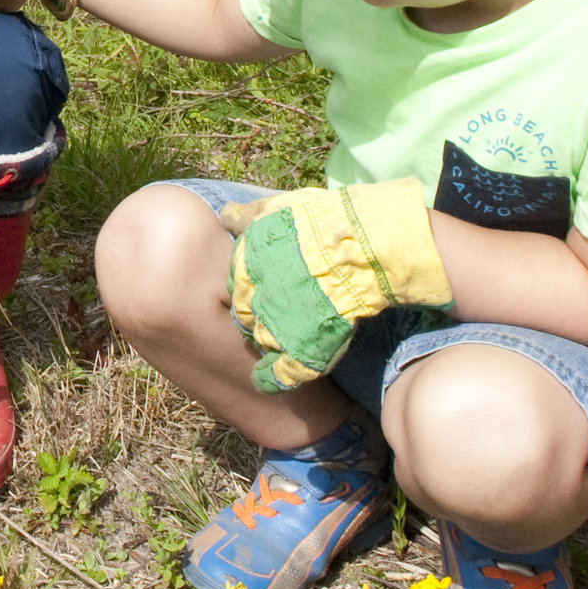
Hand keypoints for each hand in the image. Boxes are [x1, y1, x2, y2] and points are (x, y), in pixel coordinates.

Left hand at [219, 179, 452, 392]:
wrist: (364, 244)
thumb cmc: (322, 221)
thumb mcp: (276, 208)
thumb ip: (246, 215)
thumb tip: (224, 214)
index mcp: (245, 264)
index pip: (235, 285)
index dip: (250, 288)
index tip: (264, 288)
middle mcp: (254, 297)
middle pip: (245, 314)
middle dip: (256, 313)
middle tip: (278, 310)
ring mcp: (277, 326)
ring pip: (261, 341)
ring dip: (268, 339)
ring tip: (286, 333)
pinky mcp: (302, 349)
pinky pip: (280, 374)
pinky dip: (272, 379)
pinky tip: (269, 380)